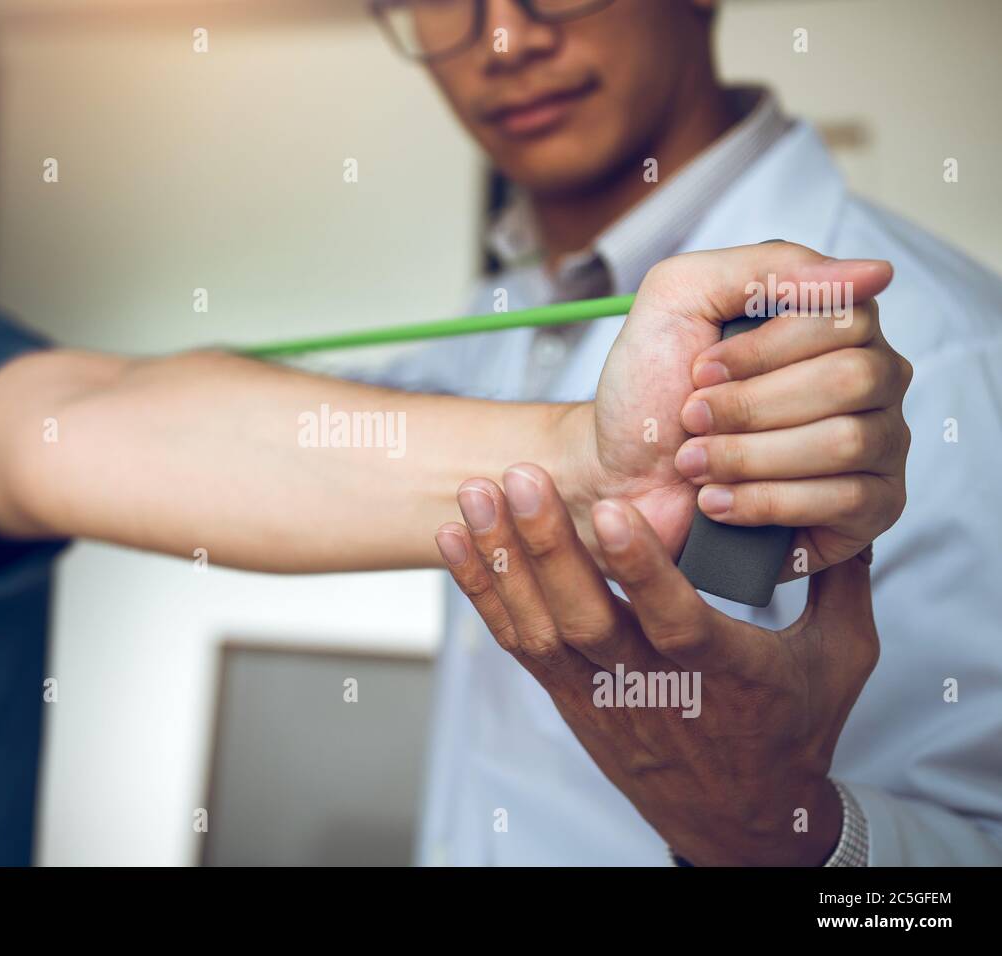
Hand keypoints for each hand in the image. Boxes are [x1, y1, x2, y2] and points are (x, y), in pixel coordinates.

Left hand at [439, 464, 878, 865]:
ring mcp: (600, 691)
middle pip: (587, 617)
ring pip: (541, 628)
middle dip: (548, 546)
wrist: (741, 819)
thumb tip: (843, 512)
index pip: (674, 618)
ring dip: (503, 561)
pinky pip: (520, 644)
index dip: (640, 567)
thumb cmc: (791, 731)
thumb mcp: (839, 661)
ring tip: (473, 497)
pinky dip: (484, 593)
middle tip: (518, 479)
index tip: (611, 508)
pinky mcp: (570, 696)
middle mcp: (650, 681)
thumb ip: (842, 585)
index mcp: (721, 669)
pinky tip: (456, 543)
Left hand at [571, 241, 908, 576]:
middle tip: (693, 419)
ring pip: (847, 442)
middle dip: (750, 406)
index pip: (846, 317)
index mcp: (835, 324)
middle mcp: (871, 379)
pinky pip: (845, 502)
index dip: (762, 350)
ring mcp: (878, 445)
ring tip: (695, 462)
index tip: (699, 371)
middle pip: (853, 380)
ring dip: (747, 455)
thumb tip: (872, 273)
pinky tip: (718, 501)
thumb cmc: (650, 391)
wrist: (618, 477)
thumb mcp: (680, 300)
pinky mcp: (869, 509)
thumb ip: (765, 268)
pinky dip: (764, 502)